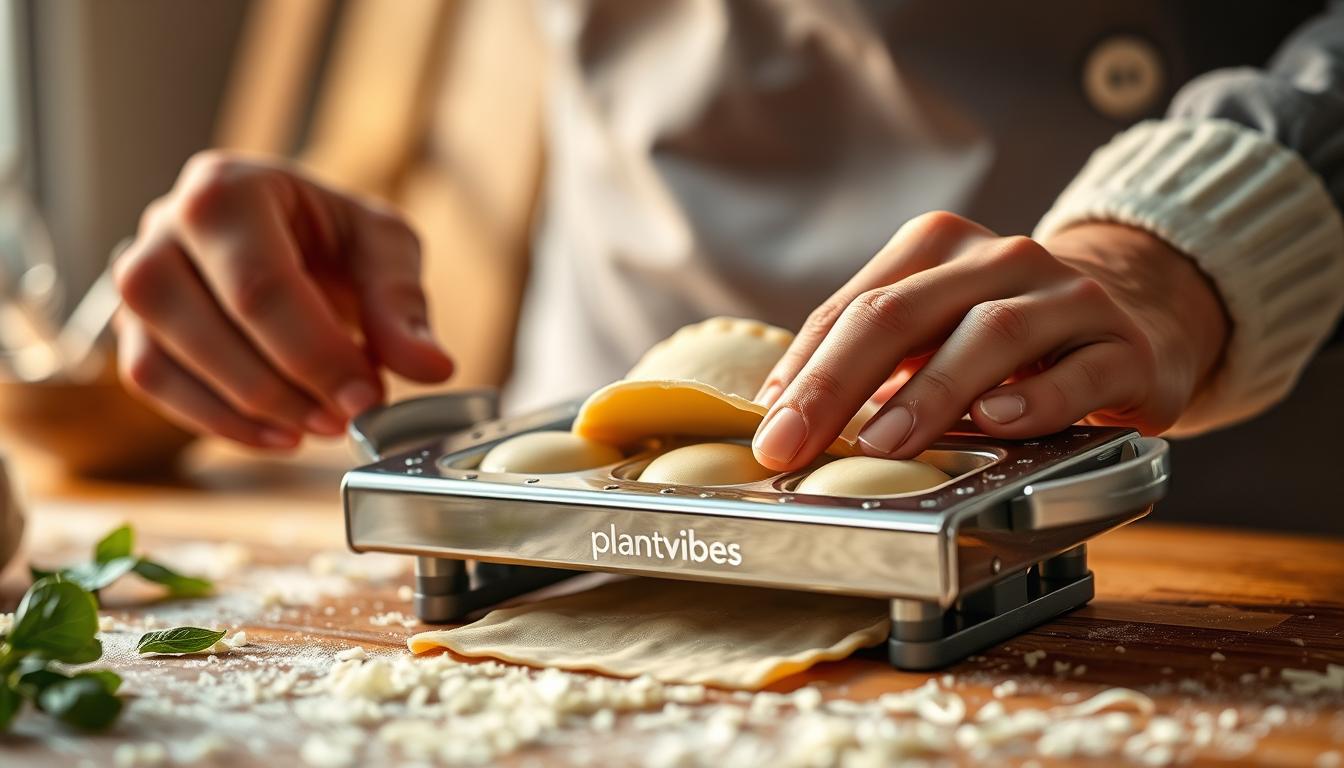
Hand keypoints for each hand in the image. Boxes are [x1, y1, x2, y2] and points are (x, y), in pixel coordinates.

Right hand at [113, 151, 453, 448]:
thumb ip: (402, 304)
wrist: (284, 233)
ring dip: (249, 411)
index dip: (316, 354)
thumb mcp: (381, 246)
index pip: (261, 285)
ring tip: (319, 427)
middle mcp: (165, 226)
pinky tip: (279, 435)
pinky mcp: (131, 325)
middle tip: (346, 417)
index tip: (367, 396)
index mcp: (229, 189)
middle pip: (208, 325)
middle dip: (286, 387)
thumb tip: (431, 366)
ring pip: (165, 360)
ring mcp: (136, 277)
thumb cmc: (329, 234)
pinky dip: (217, 422)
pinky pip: (153, 384)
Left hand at [751, 211, 1227, 470]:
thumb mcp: (933, 333)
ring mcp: (1067, 298)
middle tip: (800, 442)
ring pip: (989, 335)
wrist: (1136, 323)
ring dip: (930, 392)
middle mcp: (1001, 259)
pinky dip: (1035, 399)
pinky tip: (997, 422)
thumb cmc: (1009, 339)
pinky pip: (1079, 374)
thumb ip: (870, 362)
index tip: (770, 431)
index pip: (853, 308)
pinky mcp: (1124, 348)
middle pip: (903, 313)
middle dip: (839, 382)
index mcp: (937, 247)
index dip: (804, 371)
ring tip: (884, 443)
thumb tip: (786, 418)